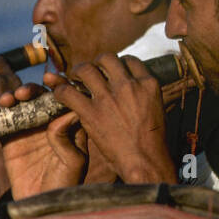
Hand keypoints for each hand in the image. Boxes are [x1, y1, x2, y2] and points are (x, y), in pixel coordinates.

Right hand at [0, 81, 86, 198]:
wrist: (42, 204)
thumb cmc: (65, 184)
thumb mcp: (73, 162)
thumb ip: (68, 139)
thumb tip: (67, 114)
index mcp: (70, 125)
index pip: (66, 99)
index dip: (59, 85)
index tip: (49, 79)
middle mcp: (49, 123)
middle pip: (40, 98)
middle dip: (31, 90)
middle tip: (22, 93)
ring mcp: (29, 130)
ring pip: (19, 107)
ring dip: (11, 98)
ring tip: (4, 100)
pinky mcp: (11, 140)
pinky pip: (1, 122)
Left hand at [51, 53, 175, 183]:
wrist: (145, 160)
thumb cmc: (152, 140)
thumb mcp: (157, 107)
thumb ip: (144, 93)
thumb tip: (135, 87)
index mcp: (147, 83)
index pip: (129, 61)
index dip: (118, 64)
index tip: (112, 72)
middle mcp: (128, 85)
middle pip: (107, 58)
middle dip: (97, 63)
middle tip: (91, 72)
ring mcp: (108, 97)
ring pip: (86, 69)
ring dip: (77, 71)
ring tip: (74, 78)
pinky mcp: (91, 112)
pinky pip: (68, 92)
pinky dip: (61, 90)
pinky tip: (61, 94)